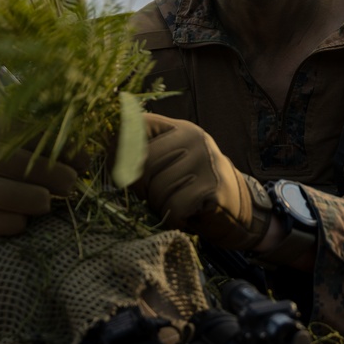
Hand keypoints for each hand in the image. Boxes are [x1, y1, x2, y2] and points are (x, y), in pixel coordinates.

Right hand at [0, 114, 86, 236]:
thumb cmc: (9, 155)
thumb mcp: (25, 140)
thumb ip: (50, 143)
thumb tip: (83, 159)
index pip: (19, 131)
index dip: (54, 146)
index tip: (82, 161)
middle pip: (0, 160)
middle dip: (40, 173)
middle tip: (70, 184)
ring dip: (19, 197)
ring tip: (48, 203)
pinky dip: (0, 223)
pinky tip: (24, 223)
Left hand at [131, 113, 271, 249]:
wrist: (240, 211)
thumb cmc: (194, 188)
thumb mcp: (171, 161)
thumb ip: (144, 153)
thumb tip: (103, 157)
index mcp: (178, 128)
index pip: (137, 124)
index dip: (118, 148)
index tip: (118, 170)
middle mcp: (193, 137)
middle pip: (142, 161)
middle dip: (140, 187)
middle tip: (153, 198)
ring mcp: (205, 160)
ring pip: (157, 188)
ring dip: (160, 206)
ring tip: (176, 205)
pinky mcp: (212, 187)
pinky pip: (174, 206)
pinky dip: (174, 218)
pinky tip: (186, 216)